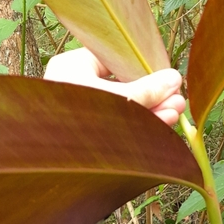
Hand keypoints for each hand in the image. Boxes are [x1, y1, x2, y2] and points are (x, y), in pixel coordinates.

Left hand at [44, 48, 185, 126]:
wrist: (46, 164)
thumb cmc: (75, 122)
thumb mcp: (117, 99)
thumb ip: (146, 90)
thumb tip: (174, 79)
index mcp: (72, 66)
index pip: (114, 60)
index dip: (142, 66)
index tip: (166, 76)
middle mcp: (75, 86)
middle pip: (122, 85)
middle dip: (153, 94)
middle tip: (178, 99)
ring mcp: (80, 112)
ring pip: (122, 107)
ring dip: (151, 111)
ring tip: (177, 112)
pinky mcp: (85, 135)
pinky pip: (117, 125)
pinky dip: (139, 125)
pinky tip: (165, 122)